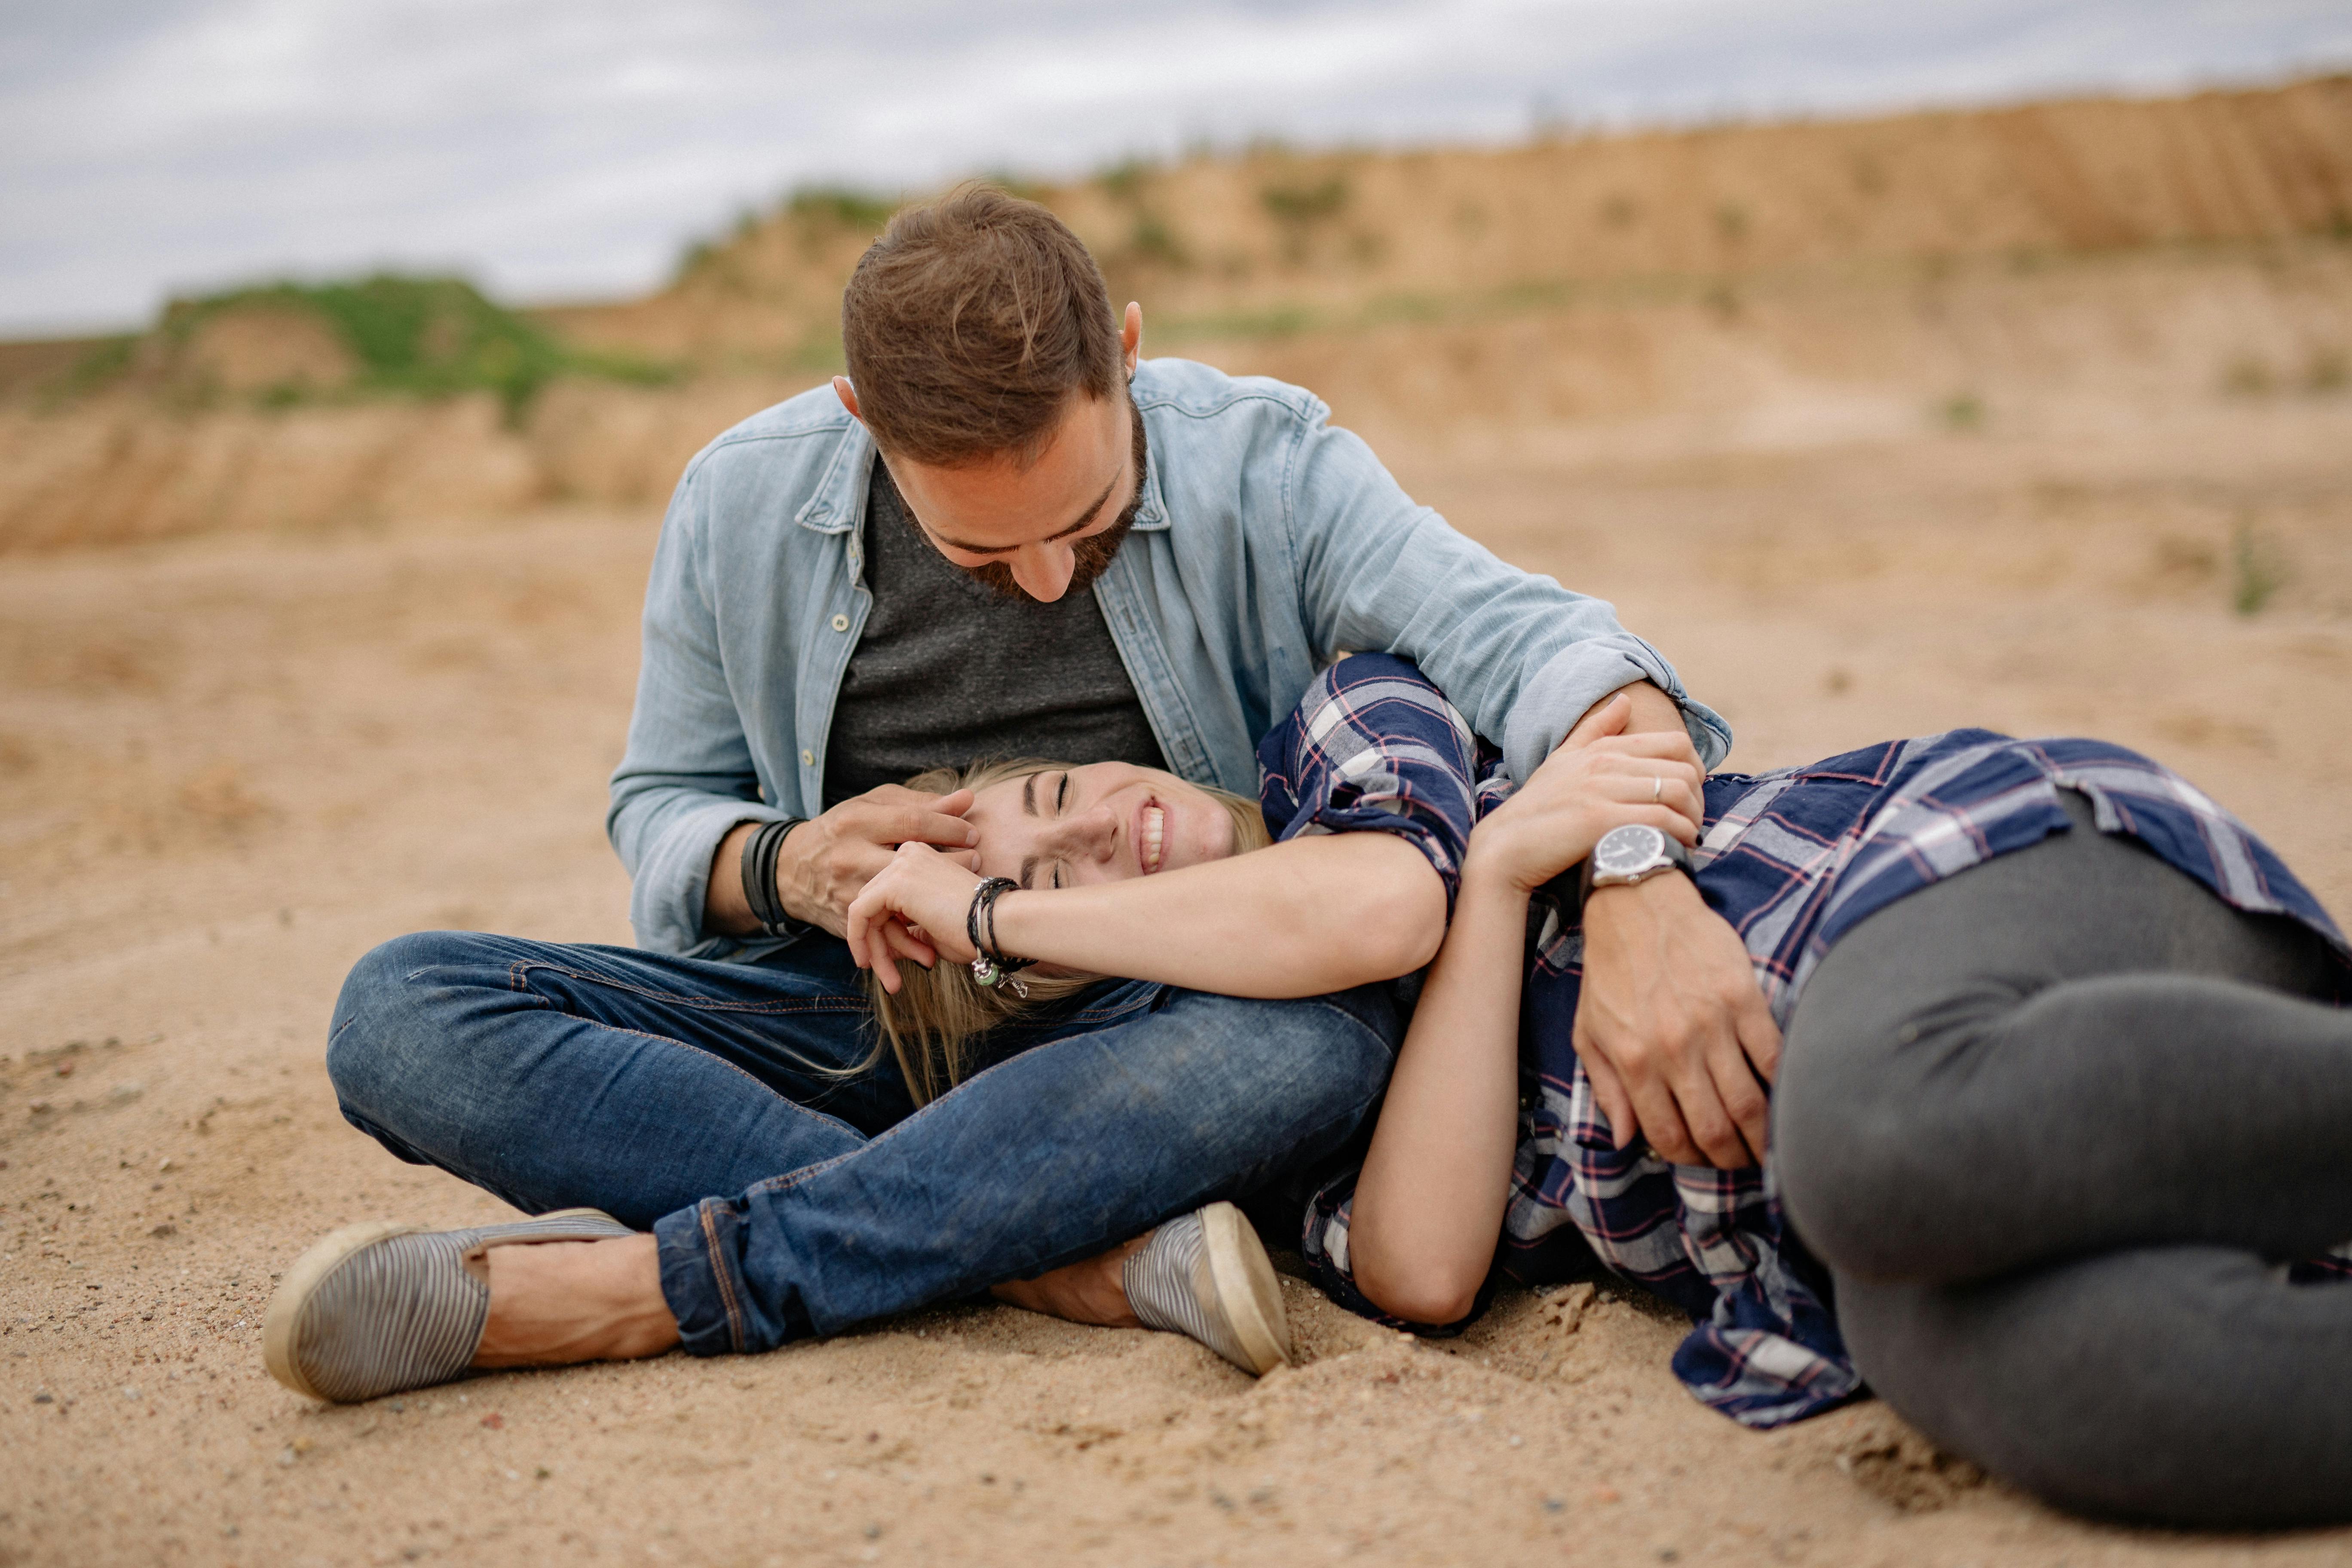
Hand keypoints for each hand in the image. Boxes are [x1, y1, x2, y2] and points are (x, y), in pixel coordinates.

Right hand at [774, 785, 979, 935]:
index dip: (948, 827)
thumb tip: (967, 798)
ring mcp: (845, 890)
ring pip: (894, 906)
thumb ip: (919, 803)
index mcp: (857, 822)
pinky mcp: (843, 917)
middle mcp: (850, 856)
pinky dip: (905, 945)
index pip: (911, 821)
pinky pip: (880, 935)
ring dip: (931, 912)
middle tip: (978, 862)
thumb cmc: (845, 829)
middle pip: (907, 862)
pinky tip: (931, 949)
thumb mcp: (875, 807)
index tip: (973, 833)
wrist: (792, 868)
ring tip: (960, 905)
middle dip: (949, 863)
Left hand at [843, 842, 986, 992]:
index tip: (891, 963)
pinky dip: (861, 940)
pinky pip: (859, 913)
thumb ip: (905, 935)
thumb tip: (879, 950)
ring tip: (894, 981)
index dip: (888, 935)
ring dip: (879, 951)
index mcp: (920, 859)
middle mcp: (908, 855)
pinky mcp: (893, 882)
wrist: (1000, 924)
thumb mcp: (932, 933)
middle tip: (892, 981)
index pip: (887, 899)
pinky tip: (873, 964)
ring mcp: (900, 866)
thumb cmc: (977, 931)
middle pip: (875, 905)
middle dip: (881, 946)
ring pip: (867, 912)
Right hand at [1467, 692, 1705, 893]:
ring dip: (1692, 820)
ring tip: (1684, 837)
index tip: (1689, 796)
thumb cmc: (1537, 807)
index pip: (1676, 744)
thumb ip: (1596, 729)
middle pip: (1685, 771)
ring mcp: (1604, 790)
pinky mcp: (1601, 820)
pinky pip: (1662, 821)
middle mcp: (1607, 763)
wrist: (1505, 846)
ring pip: (1679, 794)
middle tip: (1691, 823)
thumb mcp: (1563, 759)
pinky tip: (1672, 849)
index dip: (1696, 770)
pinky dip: (1677, 836)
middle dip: (1698, 801)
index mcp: (1604, 748)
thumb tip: (1624, 699)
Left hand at [1573, 871, 1780, 1167]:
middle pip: (1715, 1129)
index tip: (1704, 1159)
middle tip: (1743, 1161)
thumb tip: (1626, 1140)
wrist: (1636, 904)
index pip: (1670, 1136)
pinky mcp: (1743, 997)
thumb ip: (1606, 1089)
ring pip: (1749, 1102)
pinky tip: (1786, 1096)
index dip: (1691, 1159)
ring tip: (1769, 1143)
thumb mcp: (1589, 1031)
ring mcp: (1711, 1023)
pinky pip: (1773, 1056)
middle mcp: (1672, 1048)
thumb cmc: (1609, 971)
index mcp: (1633, 1060)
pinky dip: (1783, 1084)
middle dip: (1733, 1158)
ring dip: (1764, 1134)